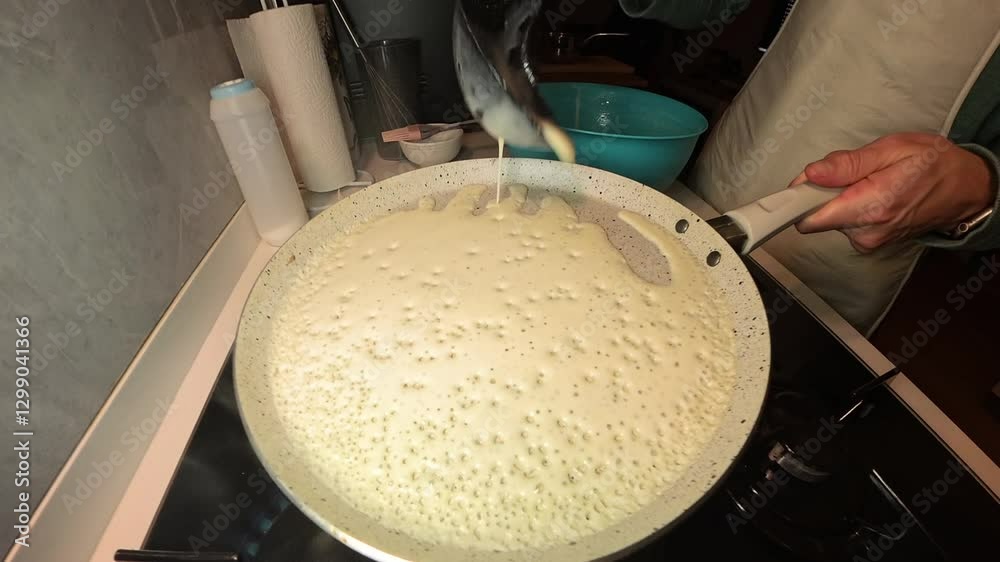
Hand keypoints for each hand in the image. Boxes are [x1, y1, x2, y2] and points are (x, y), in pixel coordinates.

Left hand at [789, 133, 996, 252]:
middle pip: (815, 216)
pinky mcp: (870, 242)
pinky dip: (849, 207)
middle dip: (821, 192)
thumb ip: (848, 164)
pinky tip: (872, 193)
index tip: (793, 188)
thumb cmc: (933, 163)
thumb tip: (810, 174)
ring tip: (869, 181)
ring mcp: (868, 240)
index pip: (809, 218)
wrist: (966, 189)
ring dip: (838, 199)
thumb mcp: (892, 149)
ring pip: (829, 218)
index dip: (795, 201)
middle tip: (849, 172)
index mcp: (871, 207)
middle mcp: (866, 231)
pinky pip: (844, 223)